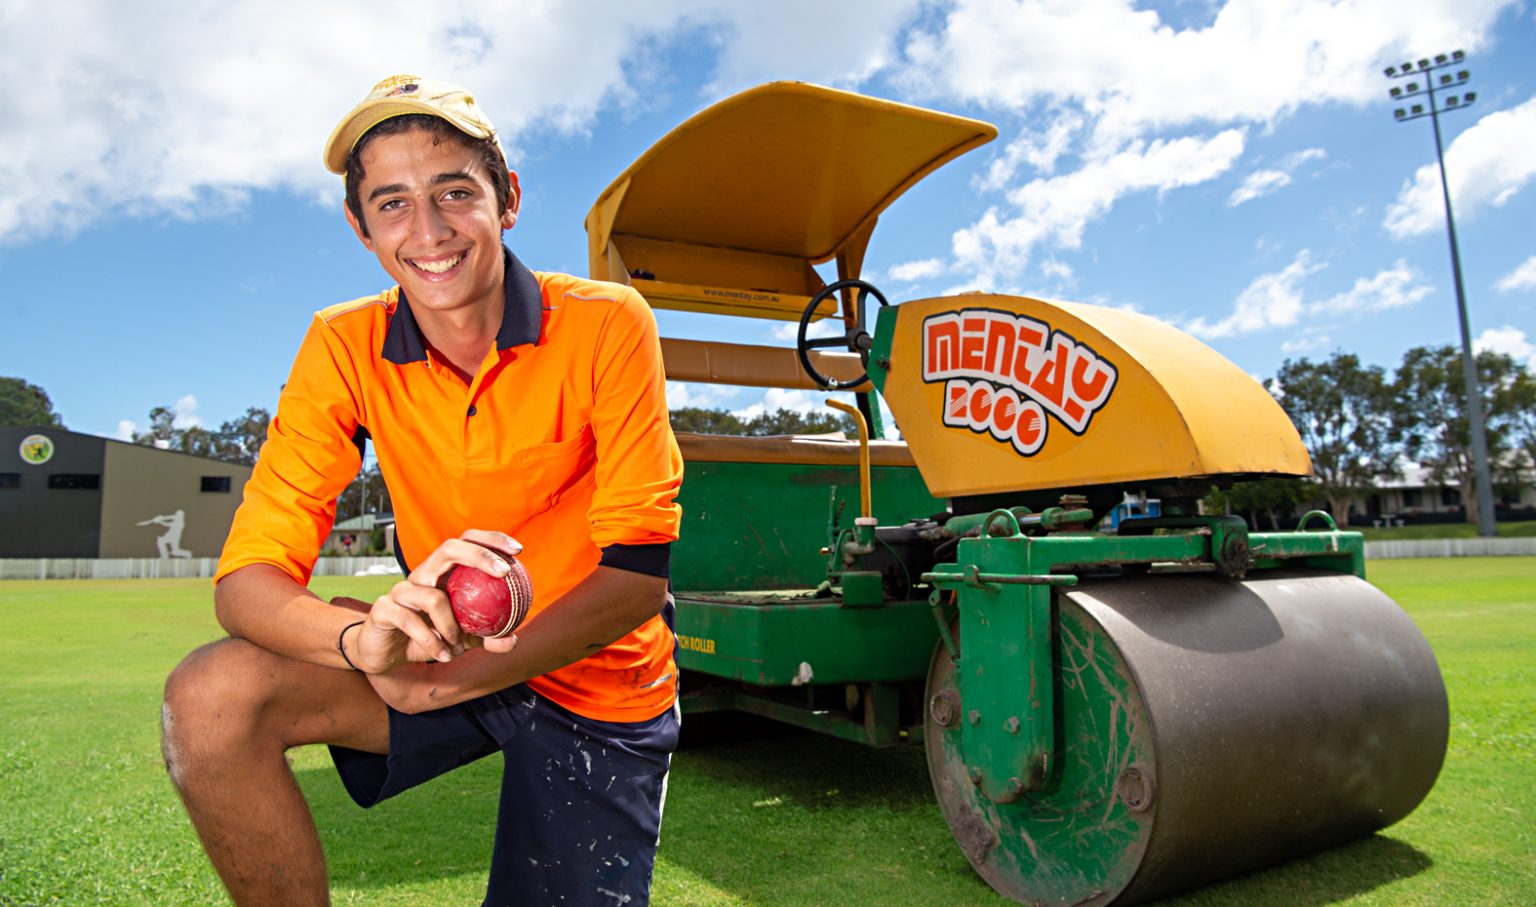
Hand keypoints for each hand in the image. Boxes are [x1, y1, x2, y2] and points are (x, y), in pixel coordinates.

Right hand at [348, 530, 522, 672]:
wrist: (384, 656)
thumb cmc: (427, 638)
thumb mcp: (461, 640)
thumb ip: (486, 637)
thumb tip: (514, 640)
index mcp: (441, 573)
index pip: (466, 542)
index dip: (491, 540)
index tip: (518, 551)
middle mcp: (422, 574)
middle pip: (449, 548)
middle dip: (479, 555)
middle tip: (504, 572)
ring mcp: (401, 589)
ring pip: (432, 597)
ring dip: (452, 625)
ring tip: (459, 646)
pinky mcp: (383, 609)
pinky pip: (410, 622)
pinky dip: (430, 641)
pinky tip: (444, 655)